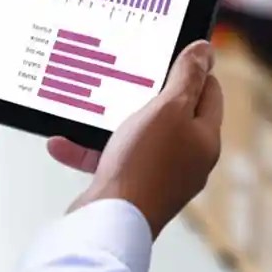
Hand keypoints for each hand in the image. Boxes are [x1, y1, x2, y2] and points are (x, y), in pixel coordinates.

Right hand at [47, 40, 220, 237]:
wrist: (111, 222)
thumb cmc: (144, 166)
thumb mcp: (168, 109)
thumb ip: (186, 78)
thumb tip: (205, 50)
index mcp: (204, 139)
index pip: (209, 92)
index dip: (193, 69)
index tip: (173, 52)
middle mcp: (186, 159)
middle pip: (171, 114)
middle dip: (145, 94)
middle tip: (128, 74)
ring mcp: (158, 175)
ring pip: (135, 136)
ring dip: (107, 123)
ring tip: (90, 106)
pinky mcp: (130, 188)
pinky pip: (107, 160)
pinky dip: (86, 150)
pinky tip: (62, 142)